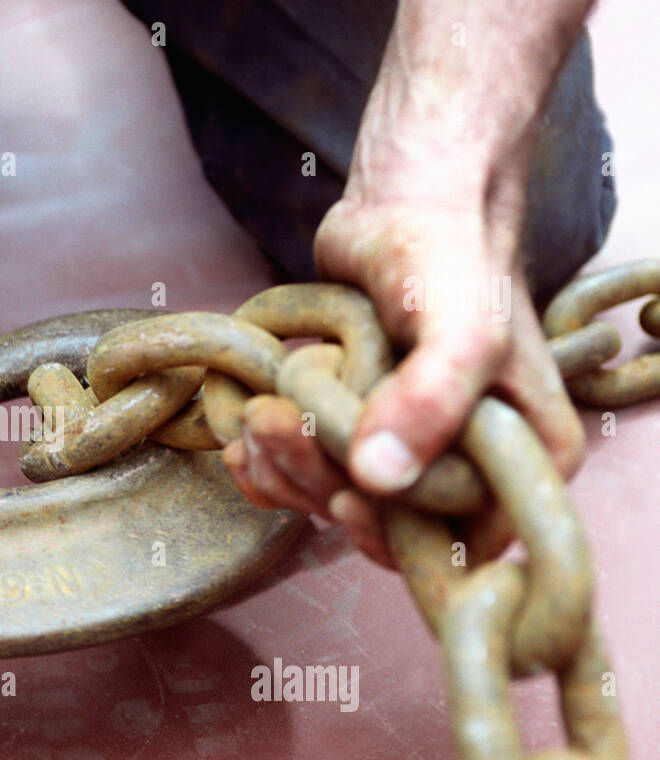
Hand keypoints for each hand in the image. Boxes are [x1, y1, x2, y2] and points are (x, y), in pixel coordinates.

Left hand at [224, 197, 583, 565]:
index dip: (394, 531)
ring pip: (337, 504)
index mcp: (526, 457)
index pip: (461, 539)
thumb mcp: (462, 324)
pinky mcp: (356, 435)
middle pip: (385, 527)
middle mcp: (471, 467)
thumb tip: (381, 478)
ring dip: (285, 470)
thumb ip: (432, 398)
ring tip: (258, 416)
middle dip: (318, 483)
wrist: (405, 209)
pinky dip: (268, 470)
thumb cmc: (449, 259)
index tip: (344, 497)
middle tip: (274, 424)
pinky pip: (306, 481)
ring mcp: (408, 453)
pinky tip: (243, 441)